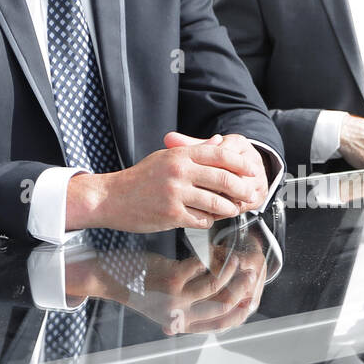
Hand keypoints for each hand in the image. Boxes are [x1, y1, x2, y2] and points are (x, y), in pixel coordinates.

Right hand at [66, 136, 262, 232]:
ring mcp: (175, 194)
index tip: (252, 171)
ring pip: (216, 202)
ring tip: (232, 210)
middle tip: (249, 195)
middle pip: (224, 179)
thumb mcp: (166, 157)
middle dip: (241, 189)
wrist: (111, 198)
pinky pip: (201, 220)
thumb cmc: (140, 178)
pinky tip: (208, 219)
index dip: (240, 163)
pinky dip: (209, 221)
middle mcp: (179, 172)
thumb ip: (194, 150)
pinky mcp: (171, 215)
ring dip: (229, 208)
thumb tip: (219, 141)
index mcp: (180, 155)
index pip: (219, 154)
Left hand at [136, 240, 266, 334]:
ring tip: (237, 257)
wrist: (113, 279)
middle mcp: (182, 314)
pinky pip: (202, 265)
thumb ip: (190, 308)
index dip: (241, 312)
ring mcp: (177, 297)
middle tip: (252, 273)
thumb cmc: (142, 288)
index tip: (251, 299)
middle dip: (243, 287)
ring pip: (216, 283)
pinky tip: (214, 248)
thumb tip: (219, 303)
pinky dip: (211, 255)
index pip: (221, 324)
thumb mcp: (166, 307)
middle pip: (224, 304)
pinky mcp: (171, 278)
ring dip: (230, 268)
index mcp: (183, 323)